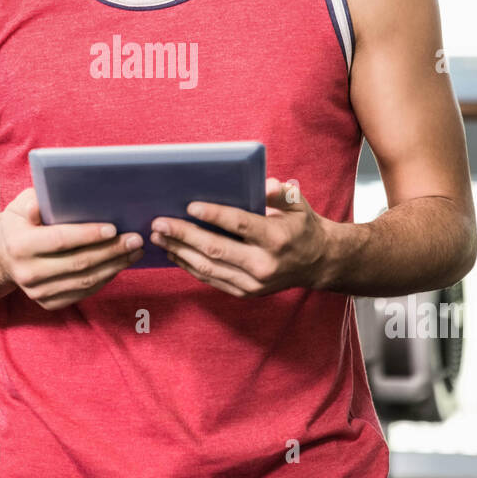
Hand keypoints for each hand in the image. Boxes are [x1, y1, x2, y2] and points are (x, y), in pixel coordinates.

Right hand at [0, 188, 143, 309]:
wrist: (2, 256)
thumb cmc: (20, 223)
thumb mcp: (21, 205)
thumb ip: (37, 199)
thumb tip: (54, 197)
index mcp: (20, 245)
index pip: (60, 240)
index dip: (88, 235)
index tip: (113, 228)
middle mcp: (27, 272)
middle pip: (78, 263)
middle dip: (111, 251)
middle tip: (135, 239)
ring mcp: (37, 292)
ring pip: (85, 282)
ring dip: (114, 266)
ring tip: (134, 251)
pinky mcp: (48, 303)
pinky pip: (83, 293)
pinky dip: (105, 279)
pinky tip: (119, 264)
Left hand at [148, 177, 329, 296]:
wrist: (317, 263)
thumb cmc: (301, 226)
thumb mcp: (297, 204)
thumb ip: (279, 193)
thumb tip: (264, 184)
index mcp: (276, 238)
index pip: (240, 225)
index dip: (214, 215)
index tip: (190, 206)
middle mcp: (263, 264)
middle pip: (216, 249)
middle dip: (184, 235)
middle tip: (159, 222)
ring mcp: (253, 283)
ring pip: (208, 267)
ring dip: (179, 251)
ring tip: (159, 237)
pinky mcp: (245, 293)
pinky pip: (211, 279)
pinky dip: (189, 266)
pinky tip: (173, 252)